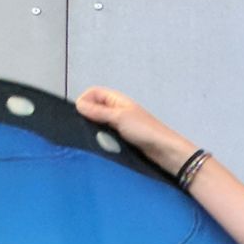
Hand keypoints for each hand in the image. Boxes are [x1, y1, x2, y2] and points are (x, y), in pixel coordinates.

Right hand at [74, 85, 190, 169]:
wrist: (164, 150)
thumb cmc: (145, 130)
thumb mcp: (119, 118)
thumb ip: (98, 112)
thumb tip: (79, 105)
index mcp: (117, 99)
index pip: (94, 93)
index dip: (85, 100)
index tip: (79, 113)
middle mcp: (117, 110)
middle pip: (95, 108)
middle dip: (88, 115)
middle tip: (84, 127)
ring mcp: (120, 124)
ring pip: (100, 123)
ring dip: (95, 129)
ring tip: (93, 137)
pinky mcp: (122, 138)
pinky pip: (107, 135)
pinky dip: (102, 138)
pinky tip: (101, 145)